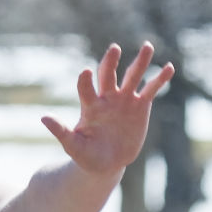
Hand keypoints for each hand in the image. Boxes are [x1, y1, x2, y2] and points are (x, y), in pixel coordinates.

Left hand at [42, 43, 174, 176]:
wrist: (106, 164)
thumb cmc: (86, 155)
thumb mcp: (73, 146)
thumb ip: (61, 132)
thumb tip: (43, 118)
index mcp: (90, 105)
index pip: (86, 88)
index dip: (86, 81)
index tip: (86, 73)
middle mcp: (107, 97)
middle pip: (108, 74)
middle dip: (110, 62)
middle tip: (114, 49)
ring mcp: (124, 100)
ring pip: (132, 76)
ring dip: (140, 62)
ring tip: (147, 46)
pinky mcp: (140, 106)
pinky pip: (151, 89)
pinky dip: (159, 79)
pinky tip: (169, 68)